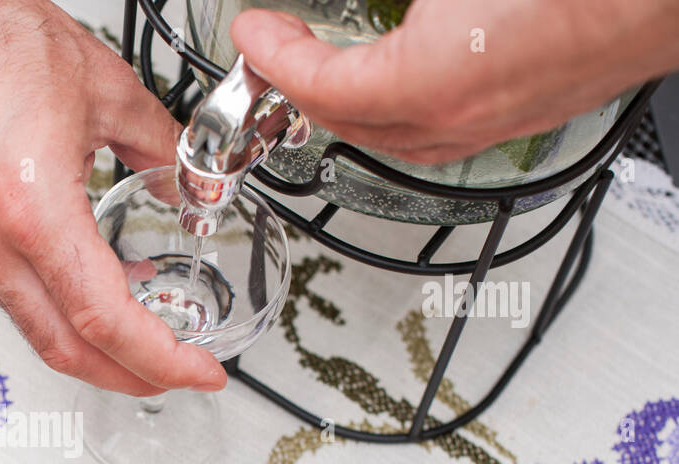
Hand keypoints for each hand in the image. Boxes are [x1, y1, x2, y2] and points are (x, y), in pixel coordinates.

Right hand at [0, 0, 225, 395]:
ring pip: (35, 326)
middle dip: (128, 377)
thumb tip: (185, 176)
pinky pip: (13, 292)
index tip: (199, 371)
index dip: (160, 359)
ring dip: (92, 346)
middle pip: (65, 348)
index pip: (104, 320)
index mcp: (30, 211)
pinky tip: (87, 287)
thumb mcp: (100, 86)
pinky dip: (59, 307)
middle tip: (174, 376)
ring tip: (141, 340)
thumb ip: (156, 142)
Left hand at [232, 0, 678, 164]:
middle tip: (276, 51)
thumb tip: (366, 2)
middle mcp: (457, 120)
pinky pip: (438, 133)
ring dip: (349, 105)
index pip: (319, 84)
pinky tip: (400, 80)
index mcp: (429, 83)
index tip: (251, 32)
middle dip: (302, 86)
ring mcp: (495, 126)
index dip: (273, 57)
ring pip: (393, 137)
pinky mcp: (527, 116)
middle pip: (347, 123)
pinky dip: (399, 111)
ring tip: (327, 65)